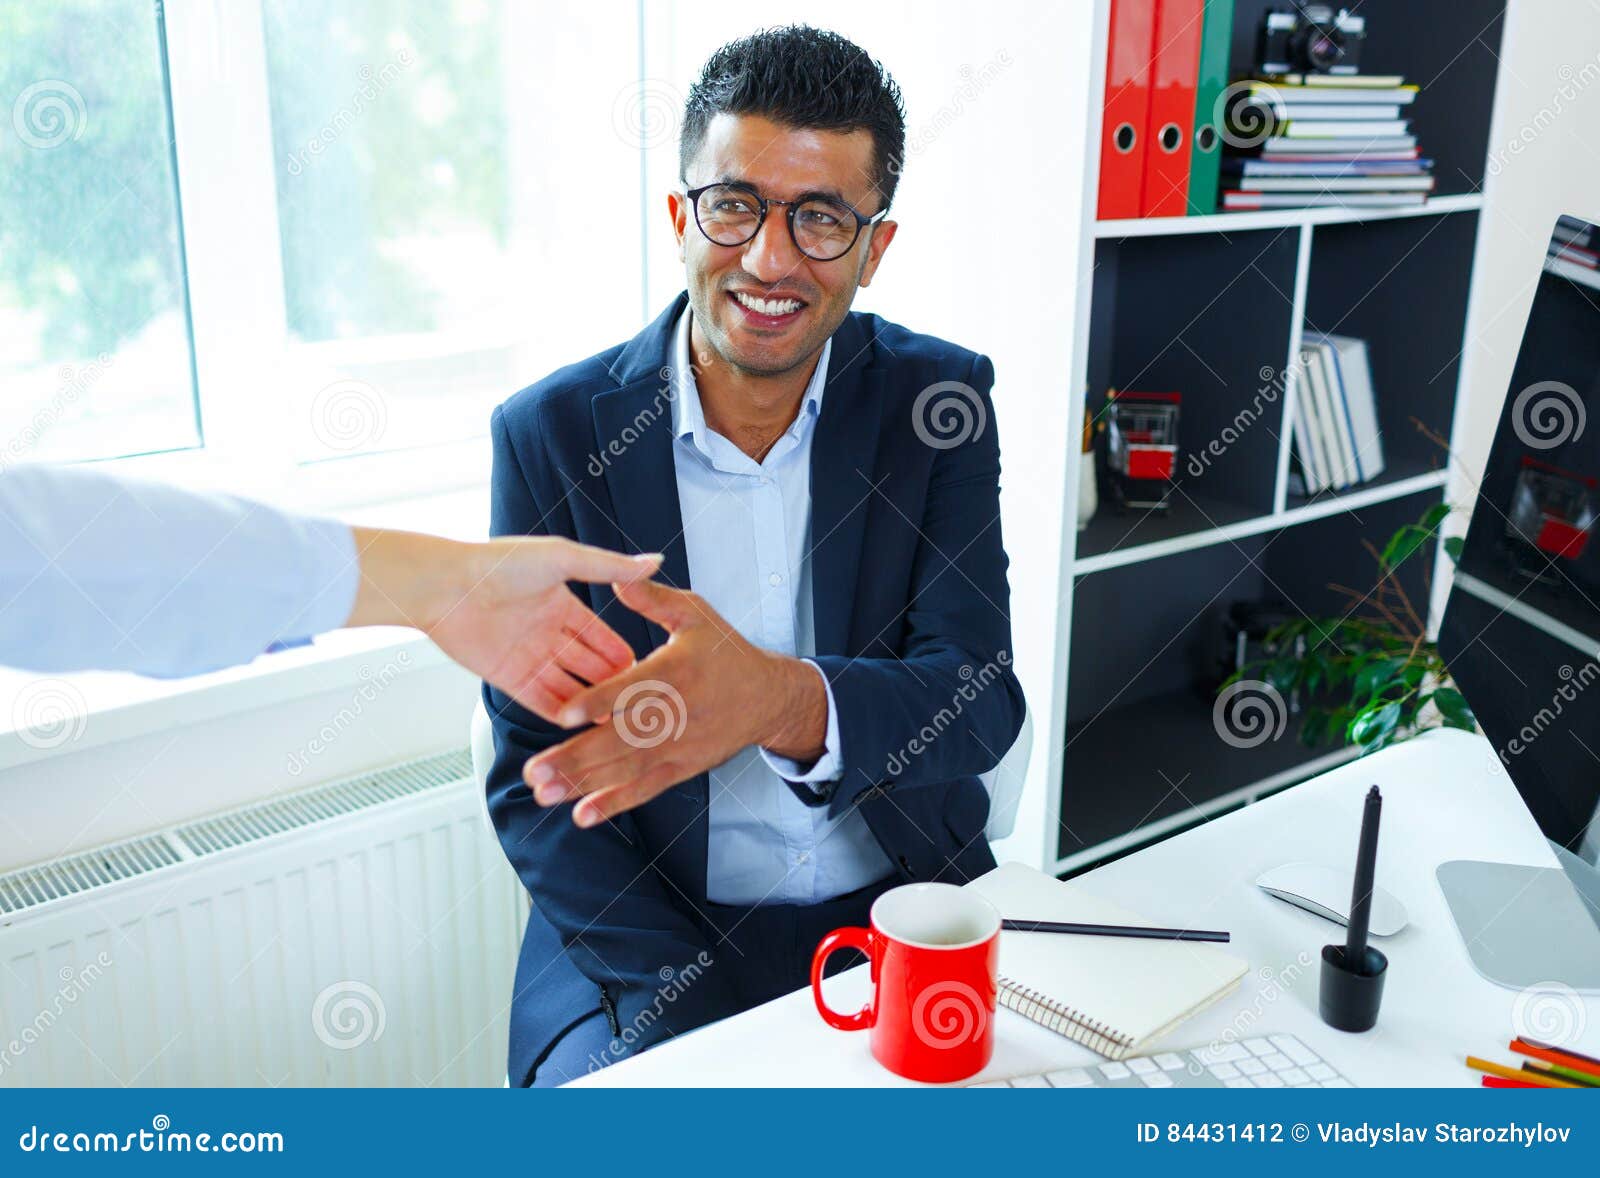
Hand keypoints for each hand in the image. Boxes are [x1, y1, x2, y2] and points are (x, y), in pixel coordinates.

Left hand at [347, 528, 660, 721]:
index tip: (646, 672)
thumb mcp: (562, 559)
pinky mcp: (505, 677)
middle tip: (637, 706)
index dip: (621, 655)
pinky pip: (538, 700)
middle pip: (586, 664)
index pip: (600, 636)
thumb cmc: (498, 563)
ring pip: (566, 685)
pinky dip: (558, 713)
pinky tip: (579, 728)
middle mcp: (546, 632)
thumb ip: (608, 567)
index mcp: (561, 604)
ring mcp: (526, 656)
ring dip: (587, 703)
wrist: (445, 585)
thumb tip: (653, 562)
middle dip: (610, 684)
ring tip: (614, 722)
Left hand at [522, 578, 828, 826]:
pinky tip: (583, 814)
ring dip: (583, 783)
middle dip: (574, 757)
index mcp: (675, 671)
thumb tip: (617, 577)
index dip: (597, 702)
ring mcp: (678, 745)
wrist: (768, 697)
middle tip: (535, 772)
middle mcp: (676, 713)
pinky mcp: (681, 768)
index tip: (564, 715)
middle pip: (620, 739)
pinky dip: (615, 803)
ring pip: (625, 768)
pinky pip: (645, 788)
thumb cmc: (727, 652)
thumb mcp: (695, 614)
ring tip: (545, 794)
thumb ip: (652, 599)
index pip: (632, 689)